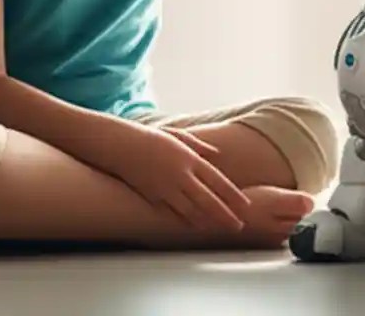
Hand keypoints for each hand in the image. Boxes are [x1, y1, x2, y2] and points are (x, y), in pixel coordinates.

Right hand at [109, 123, 250, 231]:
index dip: (233, 195)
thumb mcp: (178, 135)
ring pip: (191, 211)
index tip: (245, 206)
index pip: (218, 181)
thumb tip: (216, 155)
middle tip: (237, 226)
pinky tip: (193, 226)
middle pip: (208, 200)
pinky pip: (171, 213)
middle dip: (225, 215)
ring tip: (216, 229)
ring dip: (206, 222)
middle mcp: (180, 175)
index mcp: (189, 159)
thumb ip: (199, 147)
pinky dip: (184, 221)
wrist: (119, 144)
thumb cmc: (149, 137)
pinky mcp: (152, 196)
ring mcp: (166, 188)